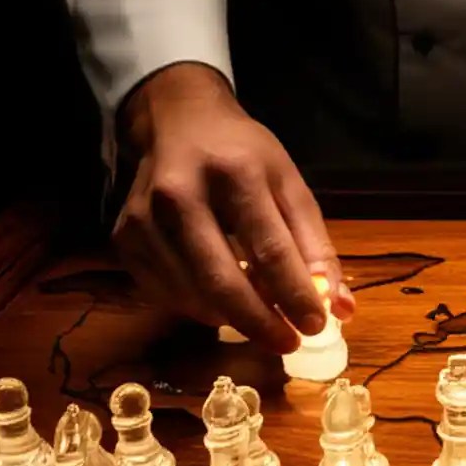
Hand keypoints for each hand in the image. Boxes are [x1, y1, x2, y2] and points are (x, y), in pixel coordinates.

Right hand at [113, 62, 354, 351]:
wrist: (179, 123)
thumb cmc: (244, 157)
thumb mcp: (289, 186)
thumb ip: (317, 246)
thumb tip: (341, 309)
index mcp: (235, 172)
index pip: (269, 248)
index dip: (294, 294)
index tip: (316, 325)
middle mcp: (180, 193)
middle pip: (221, 280)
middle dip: (260, 323)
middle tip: (287, 342)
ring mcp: (144, 218)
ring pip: (192, 296)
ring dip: (232, 317)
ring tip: (260, 314)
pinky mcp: (123, 238)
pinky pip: (167, 295)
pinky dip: (200, 307)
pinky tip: (220, 297)